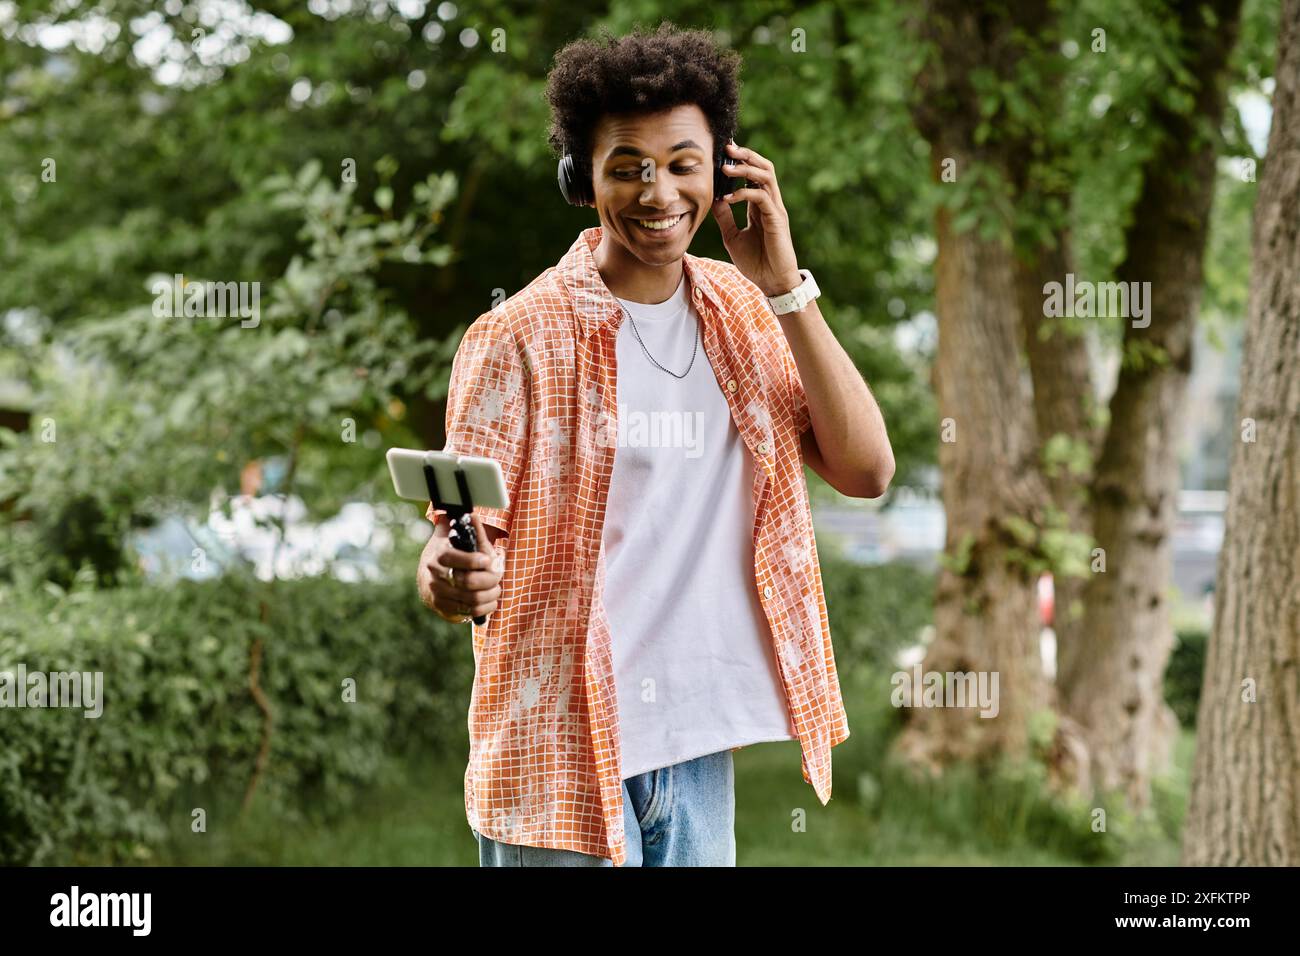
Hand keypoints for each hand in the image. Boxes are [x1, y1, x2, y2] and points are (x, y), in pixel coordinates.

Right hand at [417, 512, 503, 622]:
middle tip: (498, 576)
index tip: (488, 560)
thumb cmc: (456, 556)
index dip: (473, 561)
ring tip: (496, 588)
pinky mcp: (442, 608)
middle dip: (489, 579)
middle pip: (468, 582)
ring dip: (491, 594)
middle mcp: (435, 575)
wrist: (433, 577)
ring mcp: (437, 593)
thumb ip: (473, 531)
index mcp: (440, 554)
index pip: (455, 559)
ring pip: (472, 600)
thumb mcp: (465, 542)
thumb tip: (473, 515)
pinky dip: (486, 607)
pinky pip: (470, 613)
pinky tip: (490, 600)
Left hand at [711, 140, 802, 296]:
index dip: (741, 161)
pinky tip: (728, 198)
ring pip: (765, 177)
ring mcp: (775, 210)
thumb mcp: (732, 237)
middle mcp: (770, 203)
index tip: (723, 151)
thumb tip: (712, 199)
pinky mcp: (777, 219)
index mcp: (760, 205)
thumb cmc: (755, 262)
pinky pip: (761, 197)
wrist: (772, 282)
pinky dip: (744, 194)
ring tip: (726, 166)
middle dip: (746, 155)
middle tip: (727, 148)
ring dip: (745, 169)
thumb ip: (724, 217)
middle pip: (763, 168)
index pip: (753, 174)